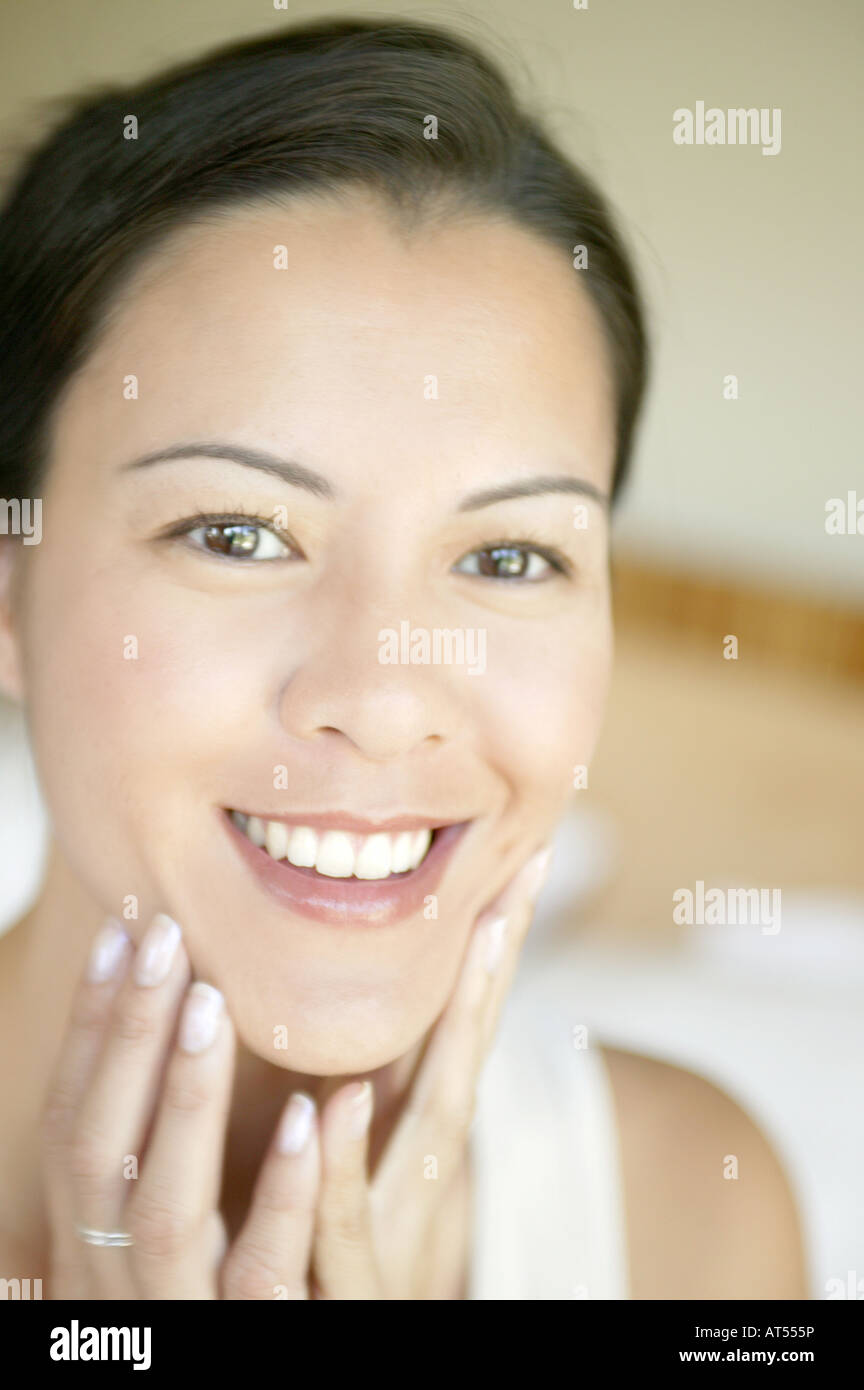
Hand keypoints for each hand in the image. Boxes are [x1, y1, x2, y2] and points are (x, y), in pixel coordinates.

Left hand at [39, 845, 550, 1298]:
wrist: (355, 1339)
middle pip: (472, 1042)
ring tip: (474, 942)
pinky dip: (343, 1161)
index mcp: (414, 1121)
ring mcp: (401, 1211)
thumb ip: (350, 1068)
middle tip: (526, 869)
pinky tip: (337, 1103)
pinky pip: (344, 1218)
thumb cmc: (337, 1241)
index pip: (466, 1014)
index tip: (529, 856)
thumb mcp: (351, 1148)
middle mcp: (422, 1158)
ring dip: (457, 1022)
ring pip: (433, 1113)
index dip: (497, 938)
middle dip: (500, 953)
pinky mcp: (354, 1278)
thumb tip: (343, 978)